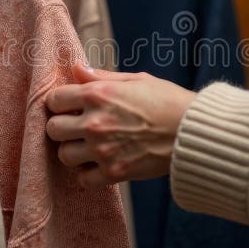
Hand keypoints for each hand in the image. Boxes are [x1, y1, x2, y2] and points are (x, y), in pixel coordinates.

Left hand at [46, 62, 196, 188]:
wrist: (195, 132)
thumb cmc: (168, 101)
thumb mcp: (136, 80)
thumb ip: (102, 76)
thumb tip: (77, 68)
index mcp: (98, 95)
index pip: (54, 99)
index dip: (60, 102)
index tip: (68, 106)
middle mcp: (95, 123)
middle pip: (53, 129)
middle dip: (62, 127)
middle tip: (76, 127)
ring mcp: (103, 150)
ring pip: (64, 155)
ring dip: (73, 151)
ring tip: (88, 147)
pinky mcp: (114, 173)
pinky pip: (83, 179)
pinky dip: (88, 174)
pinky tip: (100, 164)